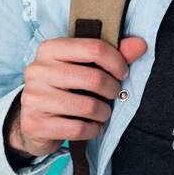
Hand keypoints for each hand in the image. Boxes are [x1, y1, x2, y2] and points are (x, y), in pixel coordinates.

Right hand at [6, 35, 147, 158]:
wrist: (35, 120)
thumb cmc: (65, 87)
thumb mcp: (85, 66)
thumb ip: (113, 54)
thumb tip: (140, 44)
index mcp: (50, 48)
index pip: (94, 48)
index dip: (117, 61)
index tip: (123, 72)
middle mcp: (37, 70)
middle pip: (94, 78)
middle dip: (112, 89)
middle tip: (114, 94)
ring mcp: (33, 98)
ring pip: (87, 106)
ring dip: (104, 112)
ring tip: (104, 112)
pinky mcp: (34, 124)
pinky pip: (77, 129)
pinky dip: (93, 130)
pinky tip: (93, 127)